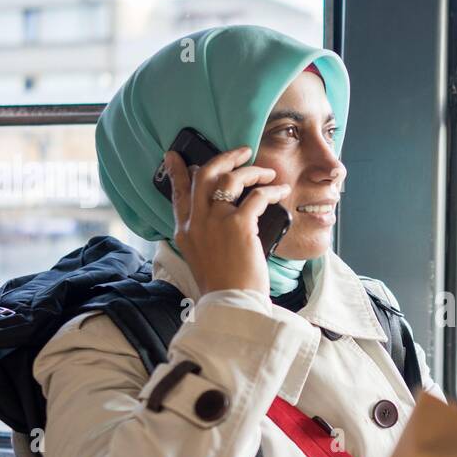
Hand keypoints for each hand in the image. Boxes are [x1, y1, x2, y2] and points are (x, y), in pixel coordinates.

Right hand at [164, 146, 290, 297]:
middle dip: (224, 158)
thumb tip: (221, 217)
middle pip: (204, 175)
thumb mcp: (203, 258)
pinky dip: (271, 190)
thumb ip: (205, 235)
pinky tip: (280, 191)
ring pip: (230, 179)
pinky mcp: (238, 226)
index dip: (176, 172)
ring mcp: (216, 222)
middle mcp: (196, 222)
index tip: (176, 156)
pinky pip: (257, 196)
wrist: (232, 304)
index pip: (177, 194)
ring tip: (267, 173)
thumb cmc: (224, 286)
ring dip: (252, 171)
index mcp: (184, 231)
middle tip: (241, 152)